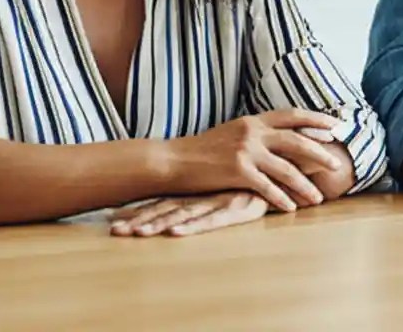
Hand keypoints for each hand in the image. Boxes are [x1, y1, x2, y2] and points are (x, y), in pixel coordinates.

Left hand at [110, 192, 267, 236]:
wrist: (289, 168)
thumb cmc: (258, 178)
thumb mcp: (229, 183)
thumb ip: (211, 186)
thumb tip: (188, 193)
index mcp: (199, 189)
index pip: (162, 200)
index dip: (138, 209)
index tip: (113, 216)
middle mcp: (204, 194)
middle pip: (165, 208)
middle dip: (138, 220)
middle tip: (114, 230)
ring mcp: (219, 201)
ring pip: (182, 214)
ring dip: (157, 224)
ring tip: (136, 234)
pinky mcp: (237, 209)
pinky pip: (211, 221)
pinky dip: (192, 227)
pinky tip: (176, 232)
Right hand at [166, 109, 343, 211]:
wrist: (174, 159)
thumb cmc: (203, 149)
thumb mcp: (233, 131)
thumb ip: (256, 132)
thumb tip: (280, 136)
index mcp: (254, 120)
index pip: (292, 115)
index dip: (316, 120)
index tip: (336, 126)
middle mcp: (253, 132)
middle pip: (296, 140)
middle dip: (320, 153)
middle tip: (337, 164)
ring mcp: (246, 151)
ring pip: (286, 168)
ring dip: (305, 184)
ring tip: (319, 197)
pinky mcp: (237, 171)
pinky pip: (267, 187)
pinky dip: (281, 198)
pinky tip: (291, 208)